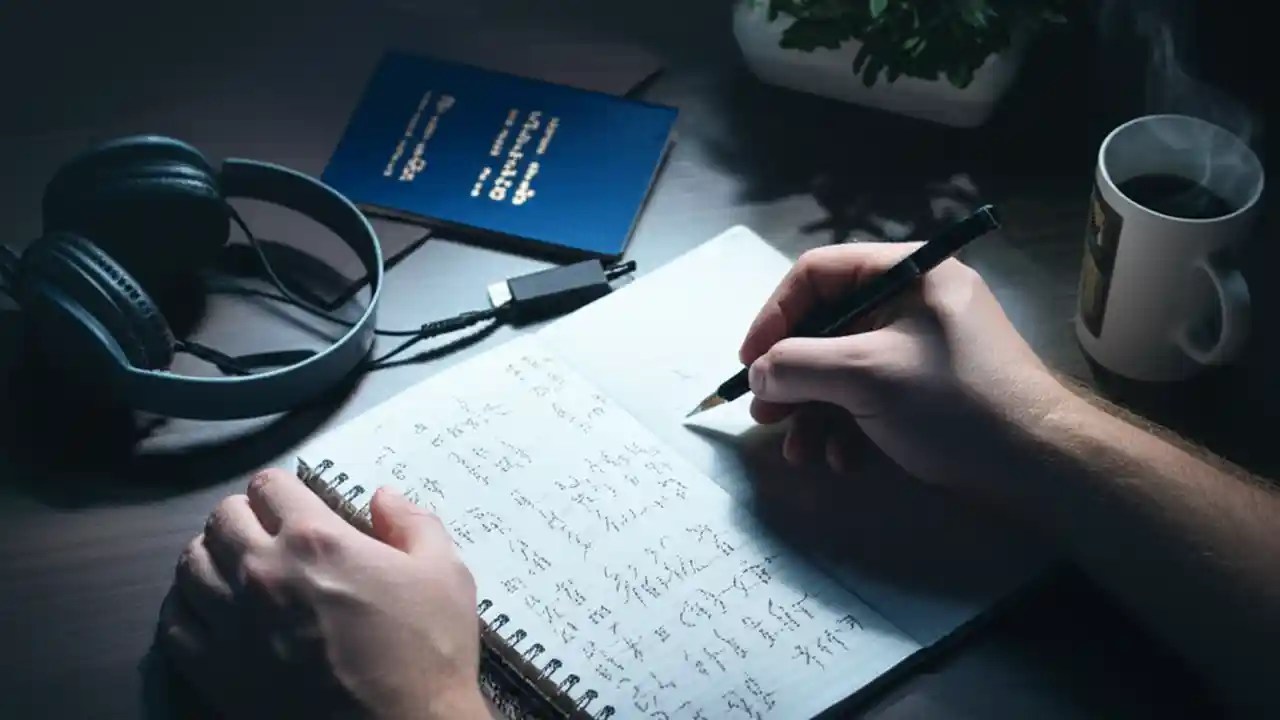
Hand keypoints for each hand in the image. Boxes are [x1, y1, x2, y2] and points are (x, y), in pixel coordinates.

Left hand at [157, 469, 487, 719]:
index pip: (269, 485)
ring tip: (233, 567)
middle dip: (244, 516)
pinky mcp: (216, 670)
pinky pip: (175, 622)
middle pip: (222, 517)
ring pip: (190, 564)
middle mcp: (263, 572)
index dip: (281, 489)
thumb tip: (383, 497)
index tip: (291, 503)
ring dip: (211, 556)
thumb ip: (413, 523)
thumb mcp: (445, 574)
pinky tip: (209, 610)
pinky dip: (186, 608)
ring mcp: (233, 623)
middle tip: (265, 533)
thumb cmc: (427, 655)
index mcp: (316, 540)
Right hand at [740, 242, 1070, 501]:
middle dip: (792, 375)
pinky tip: (841, 461)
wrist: (1040, 463)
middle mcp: (914, 302)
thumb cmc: (954, 401)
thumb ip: (799, 364)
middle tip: (766, 414)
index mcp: (909, 273)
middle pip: (828, 326)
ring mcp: (923, 348)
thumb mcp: (866, 374)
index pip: (819, 274)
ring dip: (814, 411)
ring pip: (845, 369)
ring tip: (798, 451)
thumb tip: (758, 372)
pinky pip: (872, 396)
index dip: (775, 315)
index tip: (750, 361)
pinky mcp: (929, 391)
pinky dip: (848, 427)